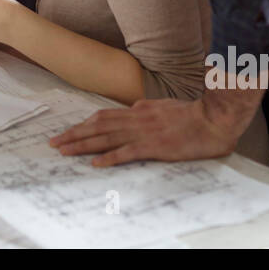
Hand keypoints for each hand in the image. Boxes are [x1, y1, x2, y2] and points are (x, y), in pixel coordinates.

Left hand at [48, 87, 252, 166]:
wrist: (214, 119)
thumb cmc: (194, 114)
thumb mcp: (165, 106)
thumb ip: (148, 108)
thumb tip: (135, 107)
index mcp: (140, 109)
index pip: (104, 116)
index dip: (84, 124)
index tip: (69, 131)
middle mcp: (137, 118)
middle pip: (98, 126)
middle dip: (74, 134)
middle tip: (54, 142)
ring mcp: (144, 132)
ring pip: (106, 137)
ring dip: (82, 144)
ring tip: (64, 151)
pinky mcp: (155, 146)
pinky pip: (127, 152)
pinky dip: (109, 157)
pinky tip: (95, 163)